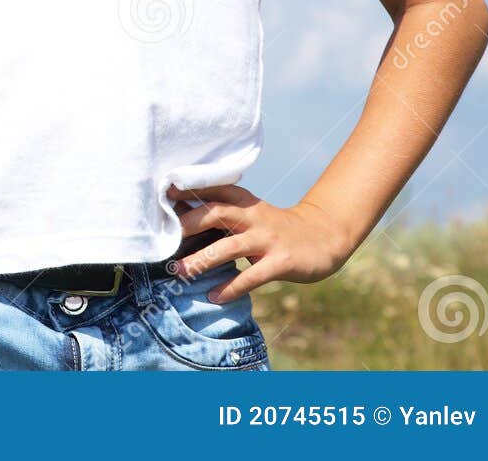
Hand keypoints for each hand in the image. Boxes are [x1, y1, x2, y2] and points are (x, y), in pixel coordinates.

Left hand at [165, 184, 353, 301]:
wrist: (324, 236)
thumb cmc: (274, 227)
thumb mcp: (250, 213)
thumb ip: (222, 214)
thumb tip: (179, 218)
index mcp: (244, 202)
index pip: (213, 190)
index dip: (189, 191)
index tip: (164, 194)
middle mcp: (254, 216)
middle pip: (216, 213)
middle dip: (188, 224)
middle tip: (163, 238)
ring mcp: (268, 239)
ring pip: (230, 246)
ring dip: (202, 259)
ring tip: (180, 271)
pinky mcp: (281, 262)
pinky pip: (253, 276)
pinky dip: (231, 287)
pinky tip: (214, 296)